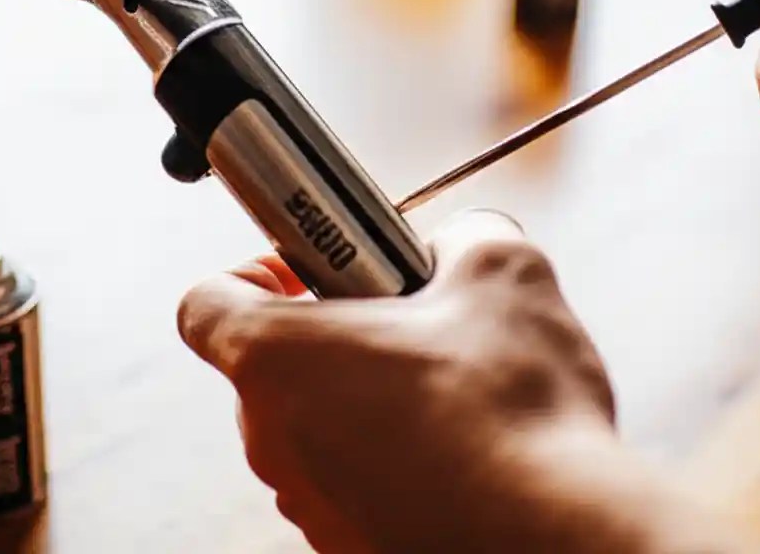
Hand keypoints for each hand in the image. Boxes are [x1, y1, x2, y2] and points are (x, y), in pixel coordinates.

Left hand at [178, 210, 617, 552]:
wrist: (553, 534)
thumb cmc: (512, 412)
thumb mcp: (500, 271)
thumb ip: (461, 236)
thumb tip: (459, 245)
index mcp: (277, 360)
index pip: (205, 305)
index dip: (252, 274)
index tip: (307, 271)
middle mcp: (273, 441)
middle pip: (271, 367)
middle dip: (335, 335)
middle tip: (405, 322)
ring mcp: (310, 503)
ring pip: (316, 428)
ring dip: (366, 399)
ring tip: (452, 391)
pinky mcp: (352, 544)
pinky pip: (355, 481)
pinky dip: (393, 458)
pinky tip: (464, 447)